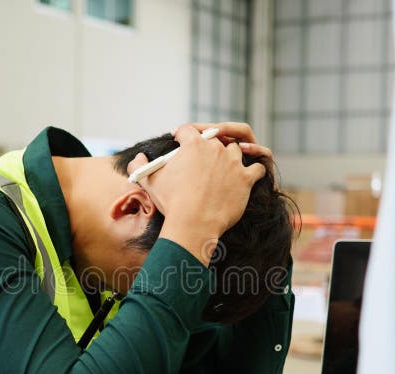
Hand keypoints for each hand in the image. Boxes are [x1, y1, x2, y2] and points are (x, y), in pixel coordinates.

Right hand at [127, 124, 265, 265]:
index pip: (188, 130)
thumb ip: (139, 165)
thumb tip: (137, 158)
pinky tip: (249, 176)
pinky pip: (257, 167)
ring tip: (226, 166)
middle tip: (203, 159)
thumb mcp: (148, 181)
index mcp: (193, 144)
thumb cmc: (170, 201)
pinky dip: (254, 169)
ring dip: (232, 155)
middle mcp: (216, 148)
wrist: (193, 223)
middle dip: (209, 146)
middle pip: (215, 138)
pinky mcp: (246, 179)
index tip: (179, 142)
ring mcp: (233, 162)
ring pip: (237, 149)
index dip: (182, 135)